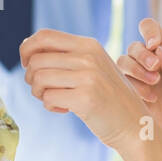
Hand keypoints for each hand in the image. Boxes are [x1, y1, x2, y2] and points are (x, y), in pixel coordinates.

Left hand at [20, 29, 146, 150]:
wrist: (134, 124)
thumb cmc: (107, 97)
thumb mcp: (93, 67)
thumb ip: (68, 56)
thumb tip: (27, 46)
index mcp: (89, 44)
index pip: (44, 36)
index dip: (27, 49)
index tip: (28, 65)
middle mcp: (89, 56)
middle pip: (36, 60)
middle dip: (31, 77)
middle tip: (42, 89)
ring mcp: (89, 76)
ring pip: (38, 78)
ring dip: (38, 93)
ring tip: (53, 100)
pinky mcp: (86, 98)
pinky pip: (48, 98)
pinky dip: (50, 106)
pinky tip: (64, 109)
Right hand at [115, 18, 161, 160]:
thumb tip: (158, 49)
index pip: (149, 29)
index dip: (148, 31)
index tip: (154, 43)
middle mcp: (148, 61)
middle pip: (134, 46)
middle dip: (142, 55)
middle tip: (155, 69)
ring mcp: (137, 77)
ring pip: (123, 61)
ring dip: (136, 70)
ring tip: (154, 84)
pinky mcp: (128, 92)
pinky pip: (120, 81)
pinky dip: (134, 86)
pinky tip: (149, 97)